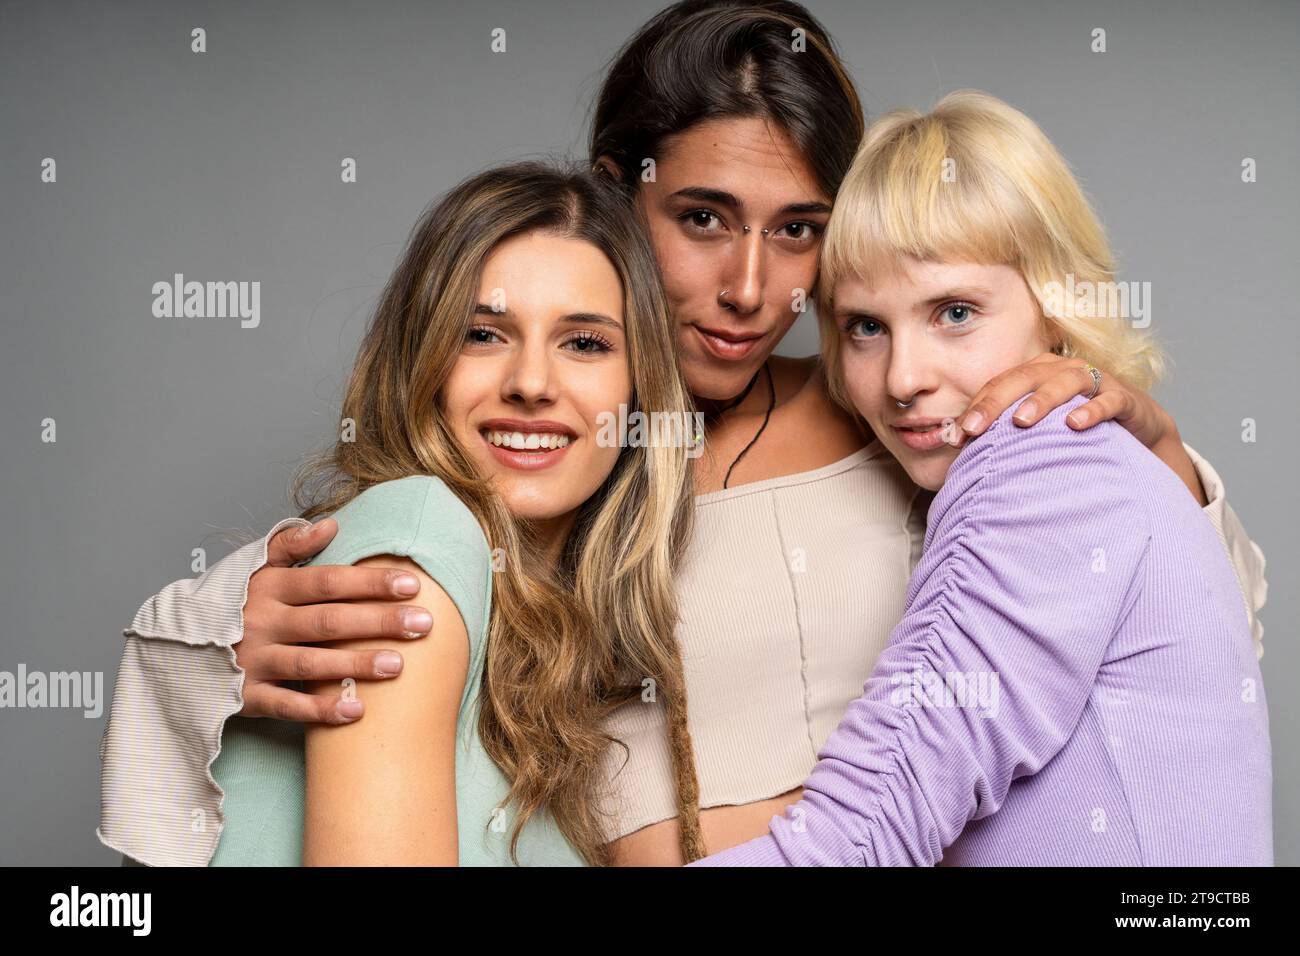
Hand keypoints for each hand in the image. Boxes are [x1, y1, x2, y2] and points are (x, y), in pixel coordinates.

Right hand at [236, 519, 432, 723]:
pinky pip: (286, 706)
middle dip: (377, 622)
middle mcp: (261, 624)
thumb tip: (331, 524)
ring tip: (398, 665)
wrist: (172, 648)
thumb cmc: (228, 604)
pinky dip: (320, 711)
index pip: (328, 582)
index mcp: (269, 589)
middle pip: (328, 622)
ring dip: (355, 666)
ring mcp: (252, 662)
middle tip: (423, 624)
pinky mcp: (244, 697)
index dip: (369, 583)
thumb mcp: (252, 568)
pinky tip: (356, 710)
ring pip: (310, 664)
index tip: (411, 585)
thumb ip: (290, 545)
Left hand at [957, 353, 1172, 444]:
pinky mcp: (1123, 397)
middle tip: (975, 427)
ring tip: (1021, 421)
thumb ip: (1004, 432)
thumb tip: (959, 448)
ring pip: (1065, 382)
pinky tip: (1074, 424)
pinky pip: (1107, 400)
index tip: (957, 434)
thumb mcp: (1039, 428)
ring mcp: (1095, 380)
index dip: (977, 407)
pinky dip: (1091, 410)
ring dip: (1041, 400)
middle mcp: (1062, 370)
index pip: (1000, 384)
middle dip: (996, 403)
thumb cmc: (1076, 426)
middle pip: (1024, 379)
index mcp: (1037, 373)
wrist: (1136, 428)